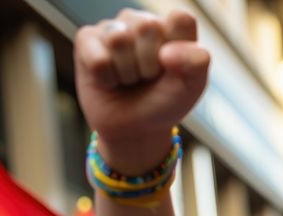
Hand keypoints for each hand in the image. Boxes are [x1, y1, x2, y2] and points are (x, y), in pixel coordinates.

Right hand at [74, 9, 209, 171]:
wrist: (136, 129)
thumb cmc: (165, 102)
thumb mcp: (192, 86)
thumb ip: (196, 62)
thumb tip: (166, 52)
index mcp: (173, 26)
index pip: (180, 18)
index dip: (178, 48)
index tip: (174, 68)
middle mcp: (142, 21)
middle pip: (146, 26)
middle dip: (150, 64)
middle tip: (149, 78)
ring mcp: (112, 28)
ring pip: (118, 40)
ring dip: (128, 72)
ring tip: (130, 79)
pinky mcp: (86, 40)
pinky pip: (97, 58)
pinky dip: (107, 79)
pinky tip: (110, 80)